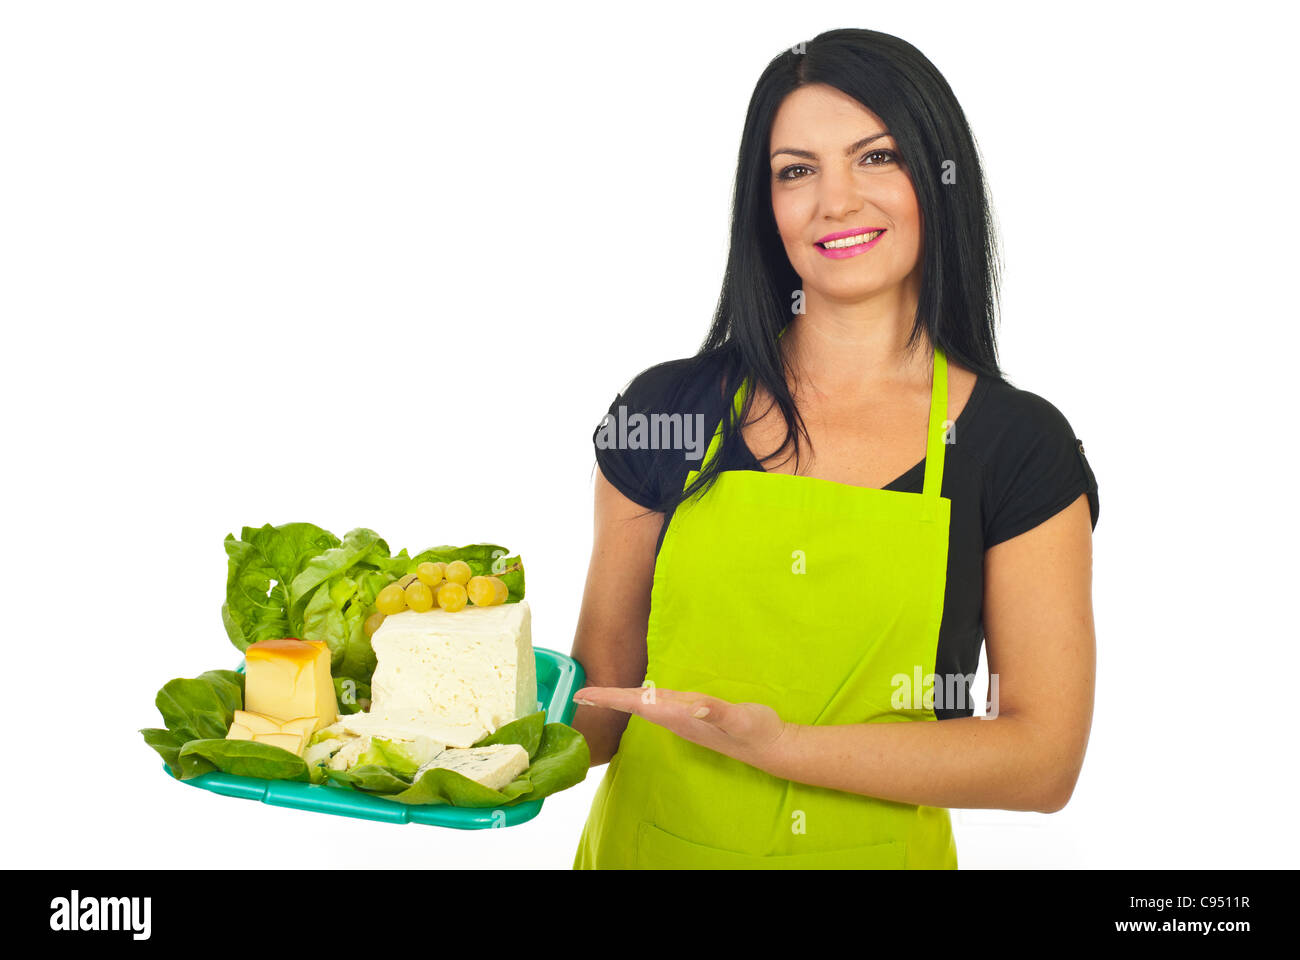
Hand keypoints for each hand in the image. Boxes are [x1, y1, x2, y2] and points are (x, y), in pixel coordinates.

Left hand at [573, 685, 792, 768]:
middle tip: (578, 695)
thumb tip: (694, 706)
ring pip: (644, 707)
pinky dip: (641, 700)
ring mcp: (684, 718)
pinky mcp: (694, 715)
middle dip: (606, 700)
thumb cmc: (756, 732)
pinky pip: (660, 706)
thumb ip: (718, 712)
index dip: (609, 699)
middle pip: (634, 706)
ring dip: (621, 701)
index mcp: (680, 716)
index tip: (582, 697)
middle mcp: (677, 719)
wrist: (771, 747)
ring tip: (599, 696)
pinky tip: (639, 698)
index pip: (636, 705)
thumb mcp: (740, 719)